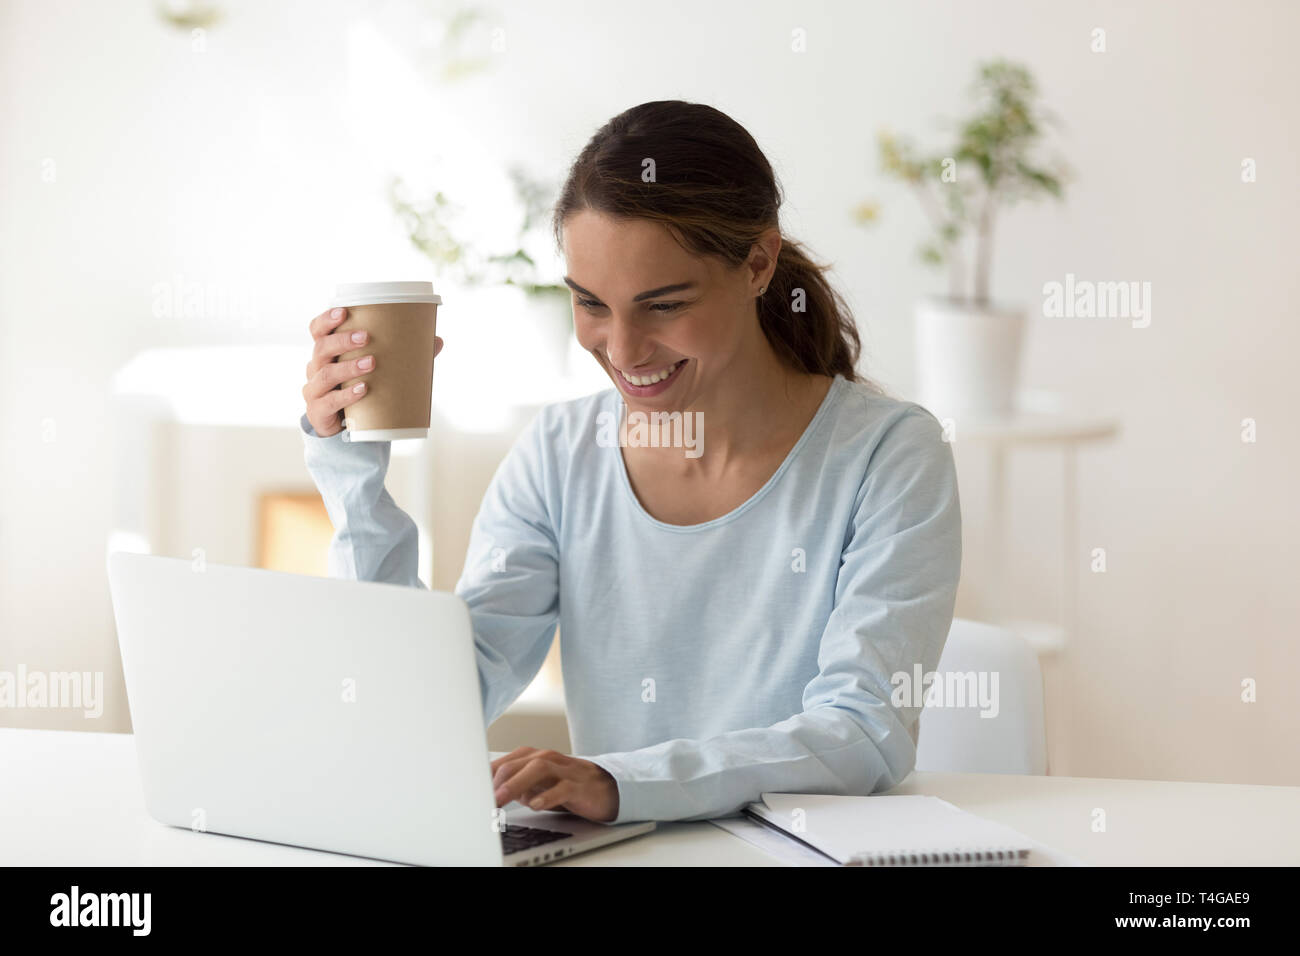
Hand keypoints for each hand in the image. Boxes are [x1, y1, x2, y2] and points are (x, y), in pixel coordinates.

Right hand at [302, 306, 444, 437]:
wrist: (343, 430)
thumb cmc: (359, 390)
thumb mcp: (374, 372)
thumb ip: (402, 355)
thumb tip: (437, 340)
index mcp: (326, 353)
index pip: (317, 331)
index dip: (326, 320)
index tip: (343, 311)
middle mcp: (315, 368)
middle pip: (321, 349)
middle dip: (342, 340)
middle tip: (366, 337)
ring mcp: (314, 390)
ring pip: (325, 374)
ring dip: (348, 367)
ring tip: (371, 362)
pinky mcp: (318, 411)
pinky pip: (329, 402)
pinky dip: (346, 395)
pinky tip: (362, 390)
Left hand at [491, 747, 618, 822]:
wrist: (602, 787)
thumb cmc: (564, 785)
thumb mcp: (535, 786)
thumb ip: (513, 787)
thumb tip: (489, 796)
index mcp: (532, 757)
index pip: (503, 763)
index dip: (485, 778)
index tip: (471, 794)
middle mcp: (546, 759)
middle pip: (517, 763)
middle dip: (496, 782)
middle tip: (481, 800)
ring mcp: (563, 770)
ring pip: (538, 768)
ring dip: (516, 784)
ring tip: (501, 799)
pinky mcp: (579, 785)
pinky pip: (562, 788)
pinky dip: (547, 796)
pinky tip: (535, 805)